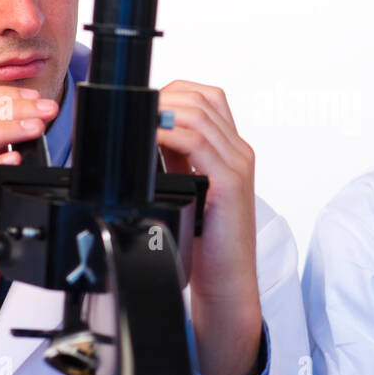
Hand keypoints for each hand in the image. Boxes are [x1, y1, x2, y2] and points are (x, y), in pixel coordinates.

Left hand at [157, 81, 261, 374]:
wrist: (227, 282)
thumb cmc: (206, 242)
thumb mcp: (189, 188)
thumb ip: (174, 160)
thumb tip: (144, 134)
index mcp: (230, 151)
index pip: (208, 98)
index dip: (174, 92)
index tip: (144, 106)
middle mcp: (238, 153)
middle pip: (203, 98)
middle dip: (164, 98)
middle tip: (135, 115)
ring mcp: (237, 165)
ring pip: (199, 114)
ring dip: (163, 112)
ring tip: (138, 124)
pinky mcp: (230, 183)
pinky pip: (198, 142)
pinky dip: (169, 133)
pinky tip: (149, 141)